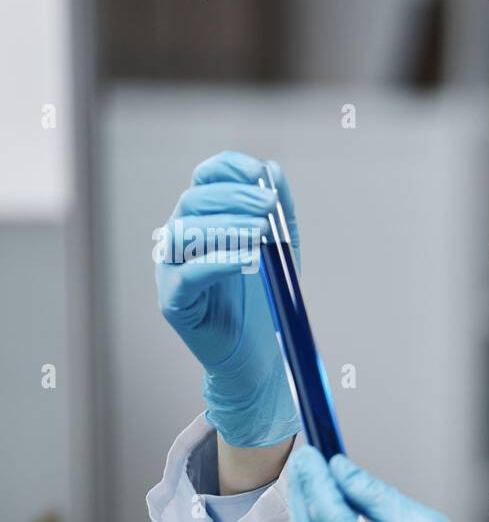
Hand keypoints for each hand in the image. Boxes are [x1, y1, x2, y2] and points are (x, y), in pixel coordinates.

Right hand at [155, 150, 300, 447]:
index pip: (205, 178)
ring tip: (261, 233)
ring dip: (225, 226)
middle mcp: (181, 239)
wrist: (262, 353)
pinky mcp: (175, 301)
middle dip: (234, 198)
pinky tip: (248, 260)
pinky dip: (218, 262)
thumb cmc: (266, 298)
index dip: (228, 168)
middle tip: (268, 207)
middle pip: (193, 200)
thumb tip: (273, 170)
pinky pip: (188, 275)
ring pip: (184, 232)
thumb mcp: (281, 248)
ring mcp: (173, 269)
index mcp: (204, 219)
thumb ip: (280, 211)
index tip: (260, 172)